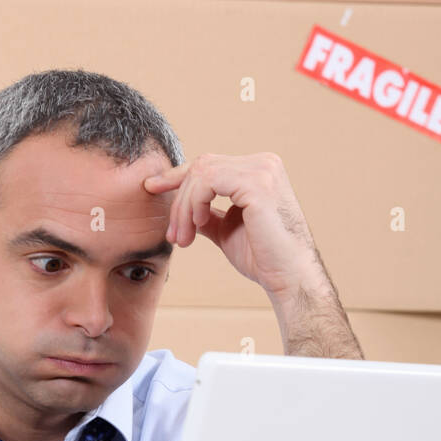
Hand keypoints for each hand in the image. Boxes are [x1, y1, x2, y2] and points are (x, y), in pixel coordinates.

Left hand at [143, 152, 327, 300]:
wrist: (288, 276)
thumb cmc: (263, 257)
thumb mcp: (226, 230)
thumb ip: (208, 215)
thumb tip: (184, 210)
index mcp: (258, 170)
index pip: (210, 165)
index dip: (177, 175)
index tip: (152, 187)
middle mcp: (263, 163)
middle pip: (202, 166)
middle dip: (179, 200)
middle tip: (173, 235)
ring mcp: (262, 170)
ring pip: (201, 173)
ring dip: (183, 207)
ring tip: (183, 238)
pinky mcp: (257, 182)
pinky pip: (207, 182)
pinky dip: (194, 204)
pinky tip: (197, 226)